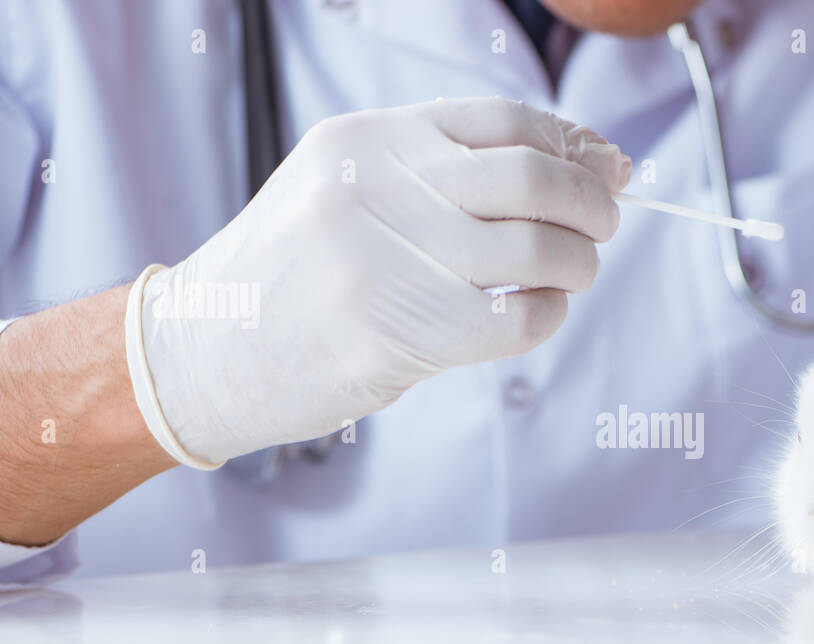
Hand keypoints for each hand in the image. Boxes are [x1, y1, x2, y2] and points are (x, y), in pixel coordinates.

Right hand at [127, 97, 630, 467]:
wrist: (205, 352)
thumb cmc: (294, 275)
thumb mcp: (347, 190)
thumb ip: (445, 174)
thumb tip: (582, 166)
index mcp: (367, 140)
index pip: (503, 120)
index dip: (572, 144)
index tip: (608, 168)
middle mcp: (377, 188)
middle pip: (532, 179)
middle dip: (592, 202)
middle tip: (606, 223)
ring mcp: (387, 260)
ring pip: (537, 249)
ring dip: (579, 263)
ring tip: (573, 273)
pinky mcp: (400, 333)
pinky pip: (520, 318)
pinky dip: (549, 315)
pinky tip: (536, 313)